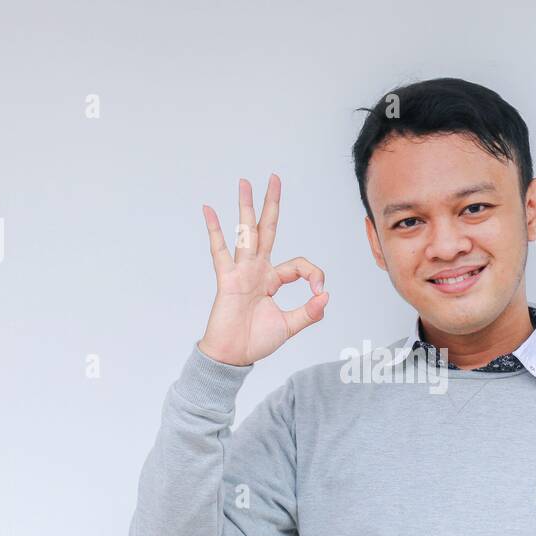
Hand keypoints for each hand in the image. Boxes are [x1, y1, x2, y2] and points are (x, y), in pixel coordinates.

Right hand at [196, 174, 328, 365]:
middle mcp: (257, 270)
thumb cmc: (256, 342)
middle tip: (274, 178)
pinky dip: (215, 231)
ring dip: (246, 207)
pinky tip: (209, 210)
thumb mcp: (290, 326)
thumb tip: (326, 297)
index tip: (318, 292)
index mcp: (273, 280)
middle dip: (271, 204)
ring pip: (246, 233)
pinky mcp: (227, 279)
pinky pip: (220, 251)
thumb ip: (309, 312)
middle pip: (267, 230)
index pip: (299, 265)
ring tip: (245, 183)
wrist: (233, 356)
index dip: (314, 274)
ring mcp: (241, 272)